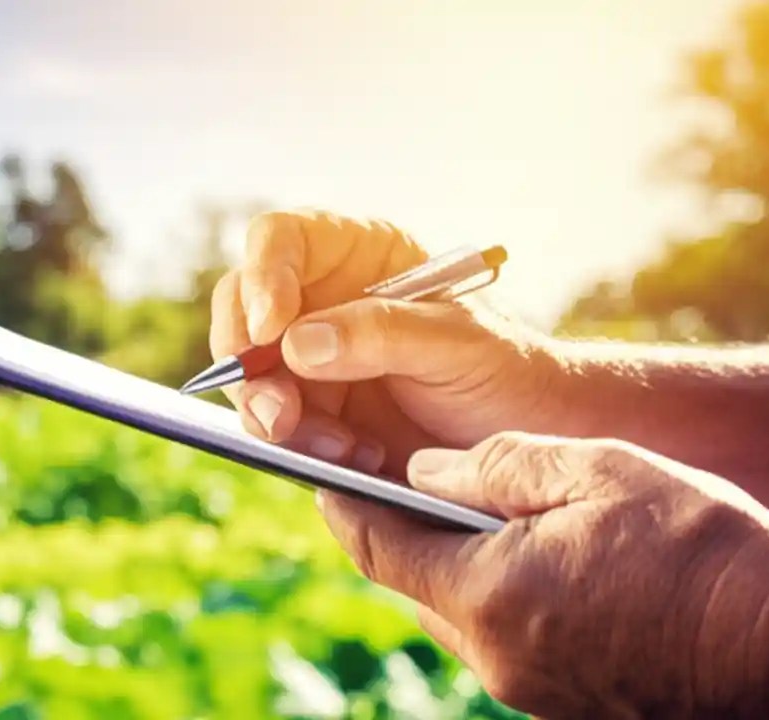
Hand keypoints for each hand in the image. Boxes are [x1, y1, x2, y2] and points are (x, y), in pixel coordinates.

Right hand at [210, 210, 563, 473]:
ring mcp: (310, 356)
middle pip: (241, 307)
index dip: (262, 277)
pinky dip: (299, 445)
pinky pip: (272, 423)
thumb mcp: (457, 345)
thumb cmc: (506, 372)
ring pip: (247, 373)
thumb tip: (294, 344)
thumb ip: (380, 335)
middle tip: (277, 413)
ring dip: (274, 414)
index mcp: (359, 255)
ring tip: (340, 446)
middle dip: (249, 363)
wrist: (527, 442)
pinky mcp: (310, 410)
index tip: (270, 331)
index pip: (281, 240)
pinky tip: (354, 456)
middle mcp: (322, 298)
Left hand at [318, 431, 768, 717]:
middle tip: (404, 479)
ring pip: (457, 614)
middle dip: (402, 529)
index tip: (322, 469)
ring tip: (486, 515)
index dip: (341, 502)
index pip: (376, 545)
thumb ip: (495, 466)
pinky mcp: (563, 703)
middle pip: (412, 583)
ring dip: (455, 564)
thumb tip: (422, 470)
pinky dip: (499, 597)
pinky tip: (538, 563)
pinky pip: (503, 639)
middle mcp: (494, 655)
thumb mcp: (596, 472)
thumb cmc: (702, 547)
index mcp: (488, 594)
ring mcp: (529, 688)